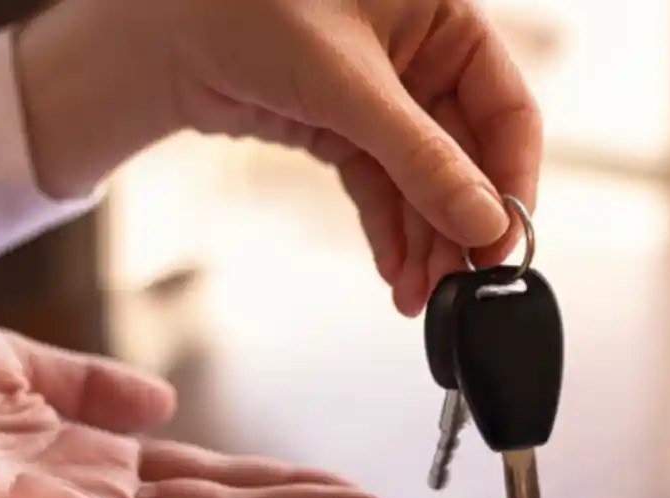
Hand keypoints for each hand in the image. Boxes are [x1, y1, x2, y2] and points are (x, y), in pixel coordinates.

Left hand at [15, 0, 541, 316]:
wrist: (158, 34)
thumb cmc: (246, 11)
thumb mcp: (346, 85)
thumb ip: (421, 156)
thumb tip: (484, 220)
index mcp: (443, 17)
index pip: (507, 109)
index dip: (512, 181)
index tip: (505, 243)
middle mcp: (421, 56)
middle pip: (466, 157)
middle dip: (458, 227)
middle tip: (460, 289)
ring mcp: (382, 97)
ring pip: (422, 183)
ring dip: (424, 242)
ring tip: (422, 298)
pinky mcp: (343, 129)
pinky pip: (381, 189)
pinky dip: (387, 231)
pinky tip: (395, 272)